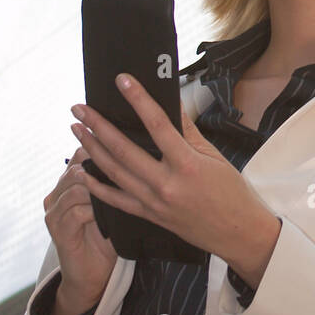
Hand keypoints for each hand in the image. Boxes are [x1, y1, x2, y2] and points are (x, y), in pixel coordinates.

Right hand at [42, 145, 117, 300]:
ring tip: (120, 195)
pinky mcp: (57, 230)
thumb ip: (115, 185)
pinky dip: (94, 211)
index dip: (102, 151)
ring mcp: (54, 212)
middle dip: (103, 170)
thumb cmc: (105, 239)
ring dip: (100, 190)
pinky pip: (75, 211)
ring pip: (76, 186)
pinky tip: (107, 215)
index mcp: (67, 185)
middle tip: (128, 175)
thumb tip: (140, 160)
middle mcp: (56, 194)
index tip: (128, 153)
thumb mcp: (112, 207)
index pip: (80, 155)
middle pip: (77, 168)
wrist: (91, 276)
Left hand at [69, 74, 274, 265]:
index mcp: (187, 164)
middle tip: (79, 107)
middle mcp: (166, 184)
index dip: (138, 99)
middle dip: (98, 126)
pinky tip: (81, 171)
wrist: (237, 234)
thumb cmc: (231, 192)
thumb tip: (170, 103)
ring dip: (91, 149)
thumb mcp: (213, 156)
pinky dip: (96, 186)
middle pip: (124, 149)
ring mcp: (154, 202)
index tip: (122, 81)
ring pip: (114, 172)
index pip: (158, 124)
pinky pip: (115, 200)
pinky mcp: (149, 216)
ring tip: (77, 129)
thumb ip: (188, 131)